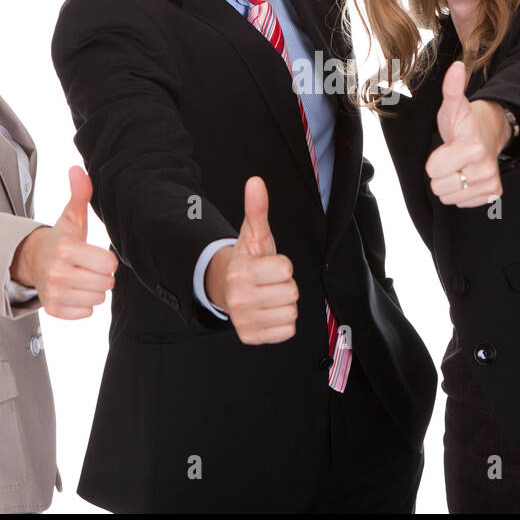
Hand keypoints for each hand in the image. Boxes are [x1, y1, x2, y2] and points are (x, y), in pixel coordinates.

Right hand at [11, 166, 117, 318]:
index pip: (108, 264)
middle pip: (105, 283)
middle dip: (102, 275)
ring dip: (95, 289)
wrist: (32, 260)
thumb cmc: (61, 239)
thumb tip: (78, 169)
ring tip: (82, 277)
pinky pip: (86, 313)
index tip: (95, 253)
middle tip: (88, 266)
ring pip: (98, 299)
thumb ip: (80, 193)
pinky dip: (84, 304)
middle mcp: (57, 273)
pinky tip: (75, 290)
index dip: (107, 259)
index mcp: (65, 249)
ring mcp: (54, 293)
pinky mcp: (53, 309)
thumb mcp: (72, 216)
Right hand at [203, 176, 297, 344]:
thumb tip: (256, 182)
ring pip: (291, 312)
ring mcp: (244, 321)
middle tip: (270, 282)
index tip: (270, 265)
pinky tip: (269, 312)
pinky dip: (282, 323)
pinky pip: (288, 331)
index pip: (286, 268)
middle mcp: (239, 299)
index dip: (283, 265)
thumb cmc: (248, 260)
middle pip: (292, 292)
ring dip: (284, 304)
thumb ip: (257, 209)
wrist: (227, 289)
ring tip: (269, 296)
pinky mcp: (251, 337)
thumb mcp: (254, 234)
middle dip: (285, 284)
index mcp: (241, 272)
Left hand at [425, 61, 509, 206]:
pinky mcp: (493, 194)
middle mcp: (485, 168)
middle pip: (439, 187)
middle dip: (441, 172)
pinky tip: (467, 174)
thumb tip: (456, 67)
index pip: (432, 170)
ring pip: (448, 197)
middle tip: (452, 156)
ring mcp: (490, 183)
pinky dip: (461, 191)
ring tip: (459, 165)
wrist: (490, 133)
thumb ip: (452, 89)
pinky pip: (461, 203)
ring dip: (450, 182)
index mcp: (473, 147)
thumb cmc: (465, 123)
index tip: (447, 146)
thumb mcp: (453, 106)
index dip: (434, 158)